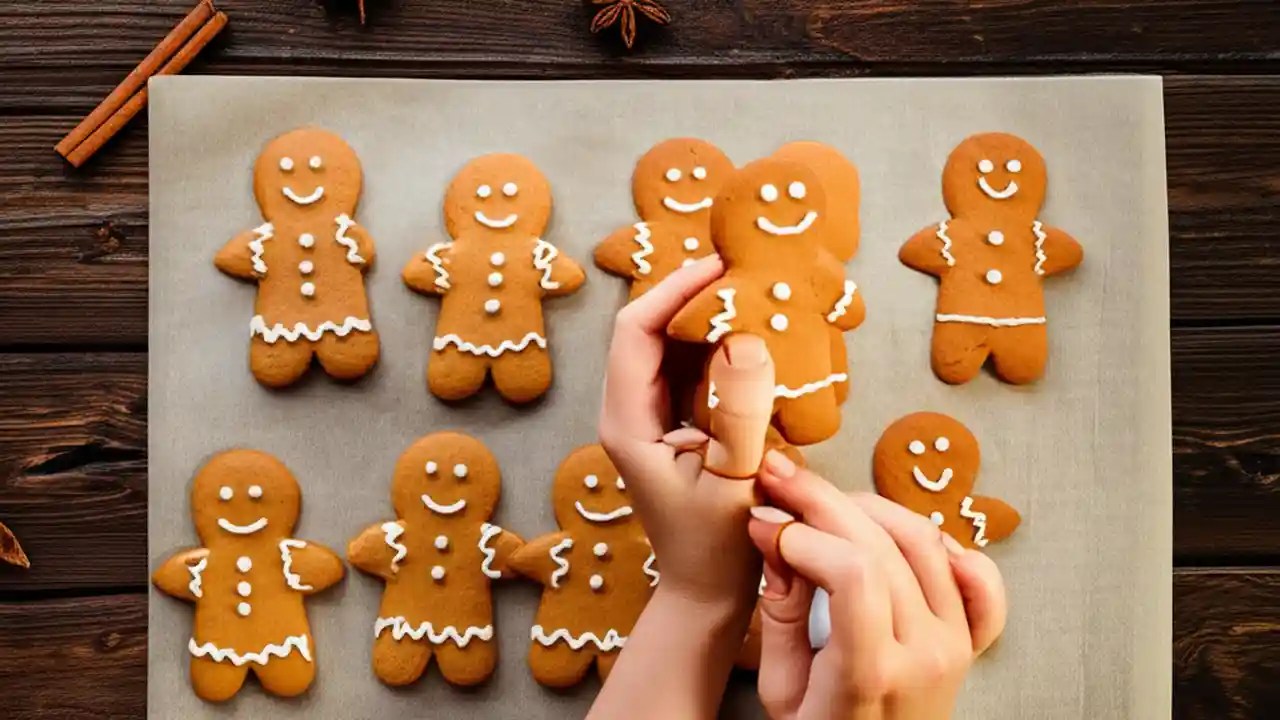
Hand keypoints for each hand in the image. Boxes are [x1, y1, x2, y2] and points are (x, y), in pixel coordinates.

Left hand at [598, 254, 770, 609]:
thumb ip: (739, 411)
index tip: (720, 267)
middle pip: (647, 328)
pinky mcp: (671, 423)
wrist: (706, 594)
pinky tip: (752, 334)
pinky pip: (686, 368)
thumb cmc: (717, 548)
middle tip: (744, 270)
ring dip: (704, 316)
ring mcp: (647, 416)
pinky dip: (715, 345)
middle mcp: (627, 411)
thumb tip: (745, 341)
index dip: (673, 290)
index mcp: (627, 422)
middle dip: (690, 294)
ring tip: (751, 291)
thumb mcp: (735, 479)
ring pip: (667, 344)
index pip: (634, 331)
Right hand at [746, 453, 1007, 719]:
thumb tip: (772, 532)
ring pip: (922, 540)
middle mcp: (926, 652)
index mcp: (872, 674)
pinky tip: (899, 531)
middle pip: (881, 545)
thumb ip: (780, 611)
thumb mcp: (782, 688)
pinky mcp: (969, 638)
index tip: (765, 522)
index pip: (852, 573)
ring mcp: (955, 642)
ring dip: (868, 507)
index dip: (804, 533)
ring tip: (824, 502)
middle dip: (822, 501)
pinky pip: (978, 576)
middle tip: (780, 479)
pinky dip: (945, 543)